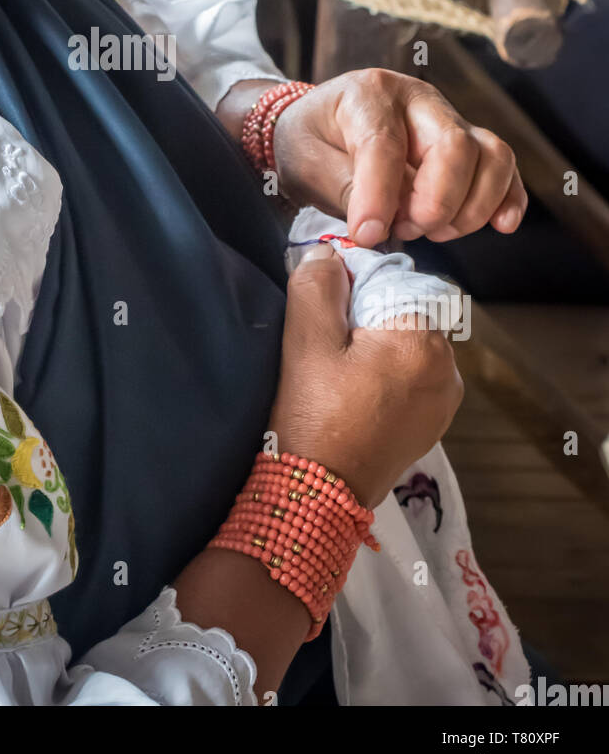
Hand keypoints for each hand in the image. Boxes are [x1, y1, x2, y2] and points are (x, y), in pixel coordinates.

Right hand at [267, 244, 463, 507]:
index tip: (322, 308)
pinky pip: (409, 377)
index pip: (391, 279)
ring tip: (335, 373)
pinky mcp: (432, 423)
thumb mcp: (305, 341)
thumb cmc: (312, 418)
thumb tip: (330, 256)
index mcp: (423, 342)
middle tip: (325, 346)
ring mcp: (444, 400)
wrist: (317, 498)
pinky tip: (351, 393)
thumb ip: (318, 285)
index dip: (351, 284)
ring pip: (405, 343)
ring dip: (373, 345)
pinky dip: (383, 374)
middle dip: (363, 315)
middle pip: (401, 310)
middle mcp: (447, 368)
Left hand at [272, 68, 527, 247]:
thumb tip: (378, 225)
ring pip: (489, 155)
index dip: (379, 195)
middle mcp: (418, 99)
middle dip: (435, 202)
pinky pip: (502, 166)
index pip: (384, 144)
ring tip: (432, 231)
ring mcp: (449, 119)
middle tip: (405, 230)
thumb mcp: (306, 162)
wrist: (320, 129)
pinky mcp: (469, 144)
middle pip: (453, 145)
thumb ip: (343, 189)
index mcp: (369, 94)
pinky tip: (501, 225)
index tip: (368, 234)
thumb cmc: (311, 142)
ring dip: (470, 207)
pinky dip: (506, 198)